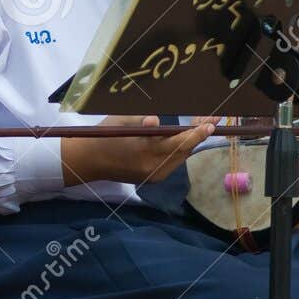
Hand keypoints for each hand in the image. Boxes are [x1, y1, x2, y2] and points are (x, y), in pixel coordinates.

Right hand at [61, 115, 217, 187]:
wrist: (88, 161)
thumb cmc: (103, 136)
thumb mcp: (120, 122)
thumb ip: (140, 121)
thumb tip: (155, 120)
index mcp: (144, 151)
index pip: (178, 142)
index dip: (196, 133)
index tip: (210, 124)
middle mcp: (152, 167)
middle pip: (183, 151)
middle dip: (197, 136)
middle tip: (210, 121)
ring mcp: (153, 175)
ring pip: (179, 158)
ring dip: (189, 144)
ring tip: (199, 127)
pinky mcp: (151, 178)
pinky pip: (171, 163)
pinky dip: (178, 151)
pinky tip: (181, 139)